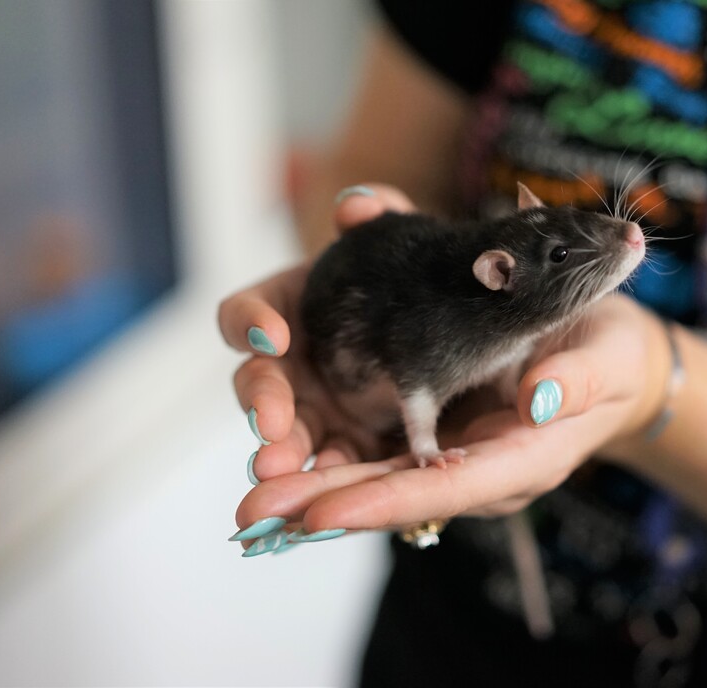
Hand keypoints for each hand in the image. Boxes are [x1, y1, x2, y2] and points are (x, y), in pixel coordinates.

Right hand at [218, 185, 417, 480]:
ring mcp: (315, 408)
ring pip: (287, 434)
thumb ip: (384, 216)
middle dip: (262, 404)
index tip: (273, 334)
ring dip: (283, 452)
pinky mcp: (348, 443)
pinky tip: (342, 487)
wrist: (462, 324)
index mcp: (290, 309)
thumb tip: (357, 205)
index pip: (244, 313)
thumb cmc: (418, 278)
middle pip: (257, 383)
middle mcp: (292, 363)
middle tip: (273, 426)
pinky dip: (332, 476)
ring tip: (284, 472)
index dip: (249, 321)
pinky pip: (333, 463)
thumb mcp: (405, 244)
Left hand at [229, 277, 672, 548]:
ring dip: (313, 483)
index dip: (382, 501)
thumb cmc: (608, 357)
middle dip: (324, 504)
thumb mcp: (605, 361)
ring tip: (253, 496)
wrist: (601, 351)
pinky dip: (330, 451)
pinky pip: (378, 445)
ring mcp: (451, 447)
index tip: (319, 514)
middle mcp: (473, 463)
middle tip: (255, 514)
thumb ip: (578, 382)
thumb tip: (539, 399)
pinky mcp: (434, 421)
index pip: (443, 489)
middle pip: (394, 491)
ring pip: (375, 473)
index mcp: (518, 459)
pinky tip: (283, 451)